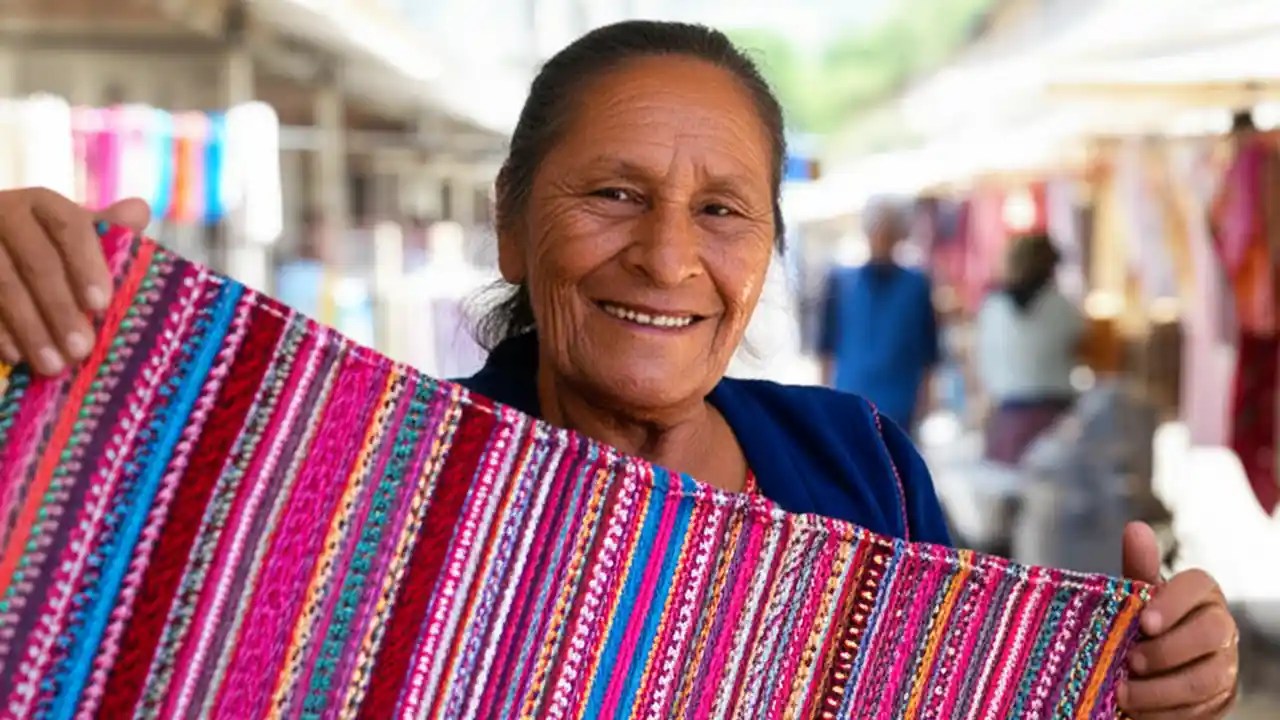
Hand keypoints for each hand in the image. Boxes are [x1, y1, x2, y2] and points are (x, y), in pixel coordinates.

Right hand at [0, 188, 149, 374]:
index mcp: (41, 204)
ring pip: (2, 284)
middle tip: (82, 350)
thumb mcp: (70, 238)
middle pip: (36, 261)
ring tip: (54, 365)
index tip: (102, 304)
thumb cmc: (40, 248)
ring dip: (29, 329)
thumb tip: (139, 211)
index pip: (70, 226)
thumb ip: (105, 231)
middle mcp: (2, 212)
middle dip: (60, 309)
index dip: (87, 264)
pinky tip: (14, 357)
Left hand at [1120, 522, 1237, 718]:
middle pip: (1211, 633)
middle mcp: (1222, 625)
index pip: (1198, 585)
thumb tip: (1135, 529)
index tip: (1143, 622)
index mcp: (1201, 592)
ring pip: (1206, 678)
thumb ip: (1138, 567)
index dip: (1174, 603)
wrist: (1149, 664)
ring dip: (1161, 689)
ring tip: (1123, 692)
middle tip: (1130, 661)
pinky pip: (1201, 710)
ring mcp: (1226, 664)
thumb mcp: (1136, 596)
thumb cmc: (1141, 621)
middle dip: (1168, 650)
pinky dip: (1164, 712)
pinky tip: (1136, 710)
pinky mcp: (1221, 698)